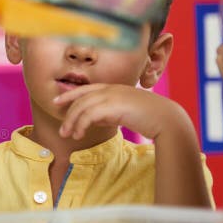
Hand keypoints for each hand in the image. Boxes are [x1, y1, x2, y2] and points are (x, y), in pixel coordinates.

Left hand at [54, 84, 181, 139]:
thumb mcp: (123, 112)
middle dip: (68, 114)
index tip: (56, 101)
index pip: (86, 89)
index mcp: (114, 87)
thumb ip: (107, 113)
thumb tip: (91, 120)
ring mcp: (112, 95)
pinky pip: (88, 115)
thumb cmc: (148, 117)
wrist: (166, 119)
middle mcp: (111, 88)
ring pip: (82, 107)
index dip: (69, 94)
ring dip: (72, 122)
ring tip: (67, 135)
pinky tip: (79, 135)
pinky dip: (80, 125)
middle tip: (62, 130)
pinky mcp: (113, 106)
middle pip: (81, 99)